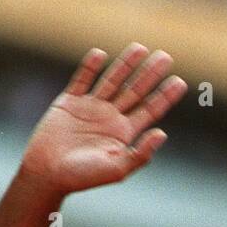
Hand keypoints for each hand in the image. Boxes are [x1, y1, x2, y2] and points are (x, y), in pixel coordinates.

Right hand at [19, 42, 187, 194]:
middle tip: (167, 57)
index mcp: (123, 134)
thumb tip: (162, 133)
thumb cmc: (82, 178)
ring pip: (112, 80)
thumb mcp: (116, 170)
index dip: (164, 97)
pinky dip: (89, 67)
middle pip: (135, 91)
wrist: (47, 174)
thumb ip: (140, 154)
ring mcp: (90, 108)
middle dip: (151, 75)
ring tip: (141, 48)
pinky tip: (101, 55)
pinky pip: (81, 80)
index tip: (180, 83)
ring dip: (126, 64)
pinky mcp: (69, 103)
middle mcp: (109, 118)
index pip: (149, 111)